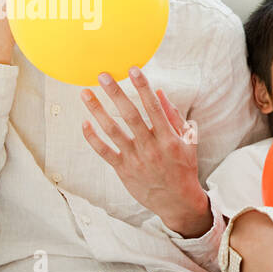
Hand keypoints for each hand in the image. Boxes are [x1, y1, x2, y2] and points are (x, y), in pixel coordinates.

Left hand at [80, 66, 210, 237]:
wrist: (177, 201)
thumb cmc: (183, 168)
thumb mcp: (188, 142)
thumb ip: (174, 117)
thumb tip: (159, 94)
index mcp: (169, 138)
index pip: (153, 107)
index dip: (143, 87)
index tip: (133, 70)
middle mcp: (151, 147)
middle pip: (130, 114)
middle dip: (115, 93)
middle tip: (103, 75)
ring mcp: (135, 158)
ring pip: (112, 130)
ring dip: (97, 110)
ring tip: (85, 94)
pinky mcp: (123, 170)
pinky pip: (104, 152)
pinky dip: (93, 138)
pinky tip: (84, 123)